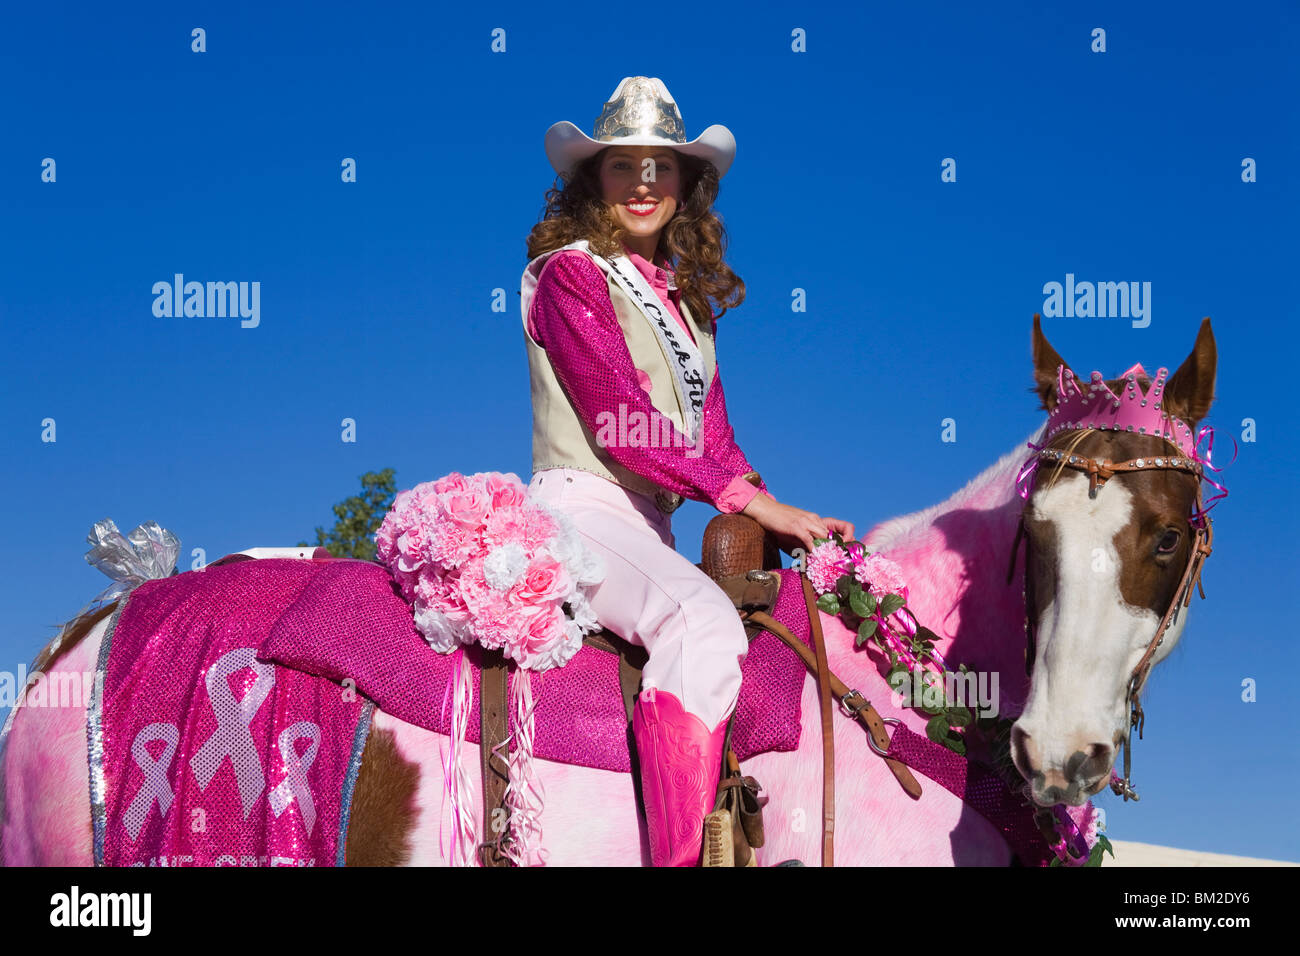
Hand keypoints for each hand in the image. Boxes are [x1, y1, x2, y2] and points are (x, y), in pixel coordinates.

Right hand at [740, 493, 855, 553]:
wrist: (764, 509)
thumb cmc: (777, 523)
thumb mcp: (794, 534)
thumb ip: (803, 546)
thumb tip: (810, 562)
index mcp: (816, 520)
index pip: (840, 526)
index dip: (848, 539)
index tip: (846, 553)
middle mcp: (814, 519)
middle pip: (835, 534)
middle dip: (841, 549)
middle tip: (843, 564)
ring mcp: (805, 522)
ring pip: (824, 536)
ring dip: (829, 551)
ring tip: (832, 563)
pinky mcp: (796, 526)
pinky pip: (809, 539)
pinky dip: (814, 549)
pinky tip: (816, 557)